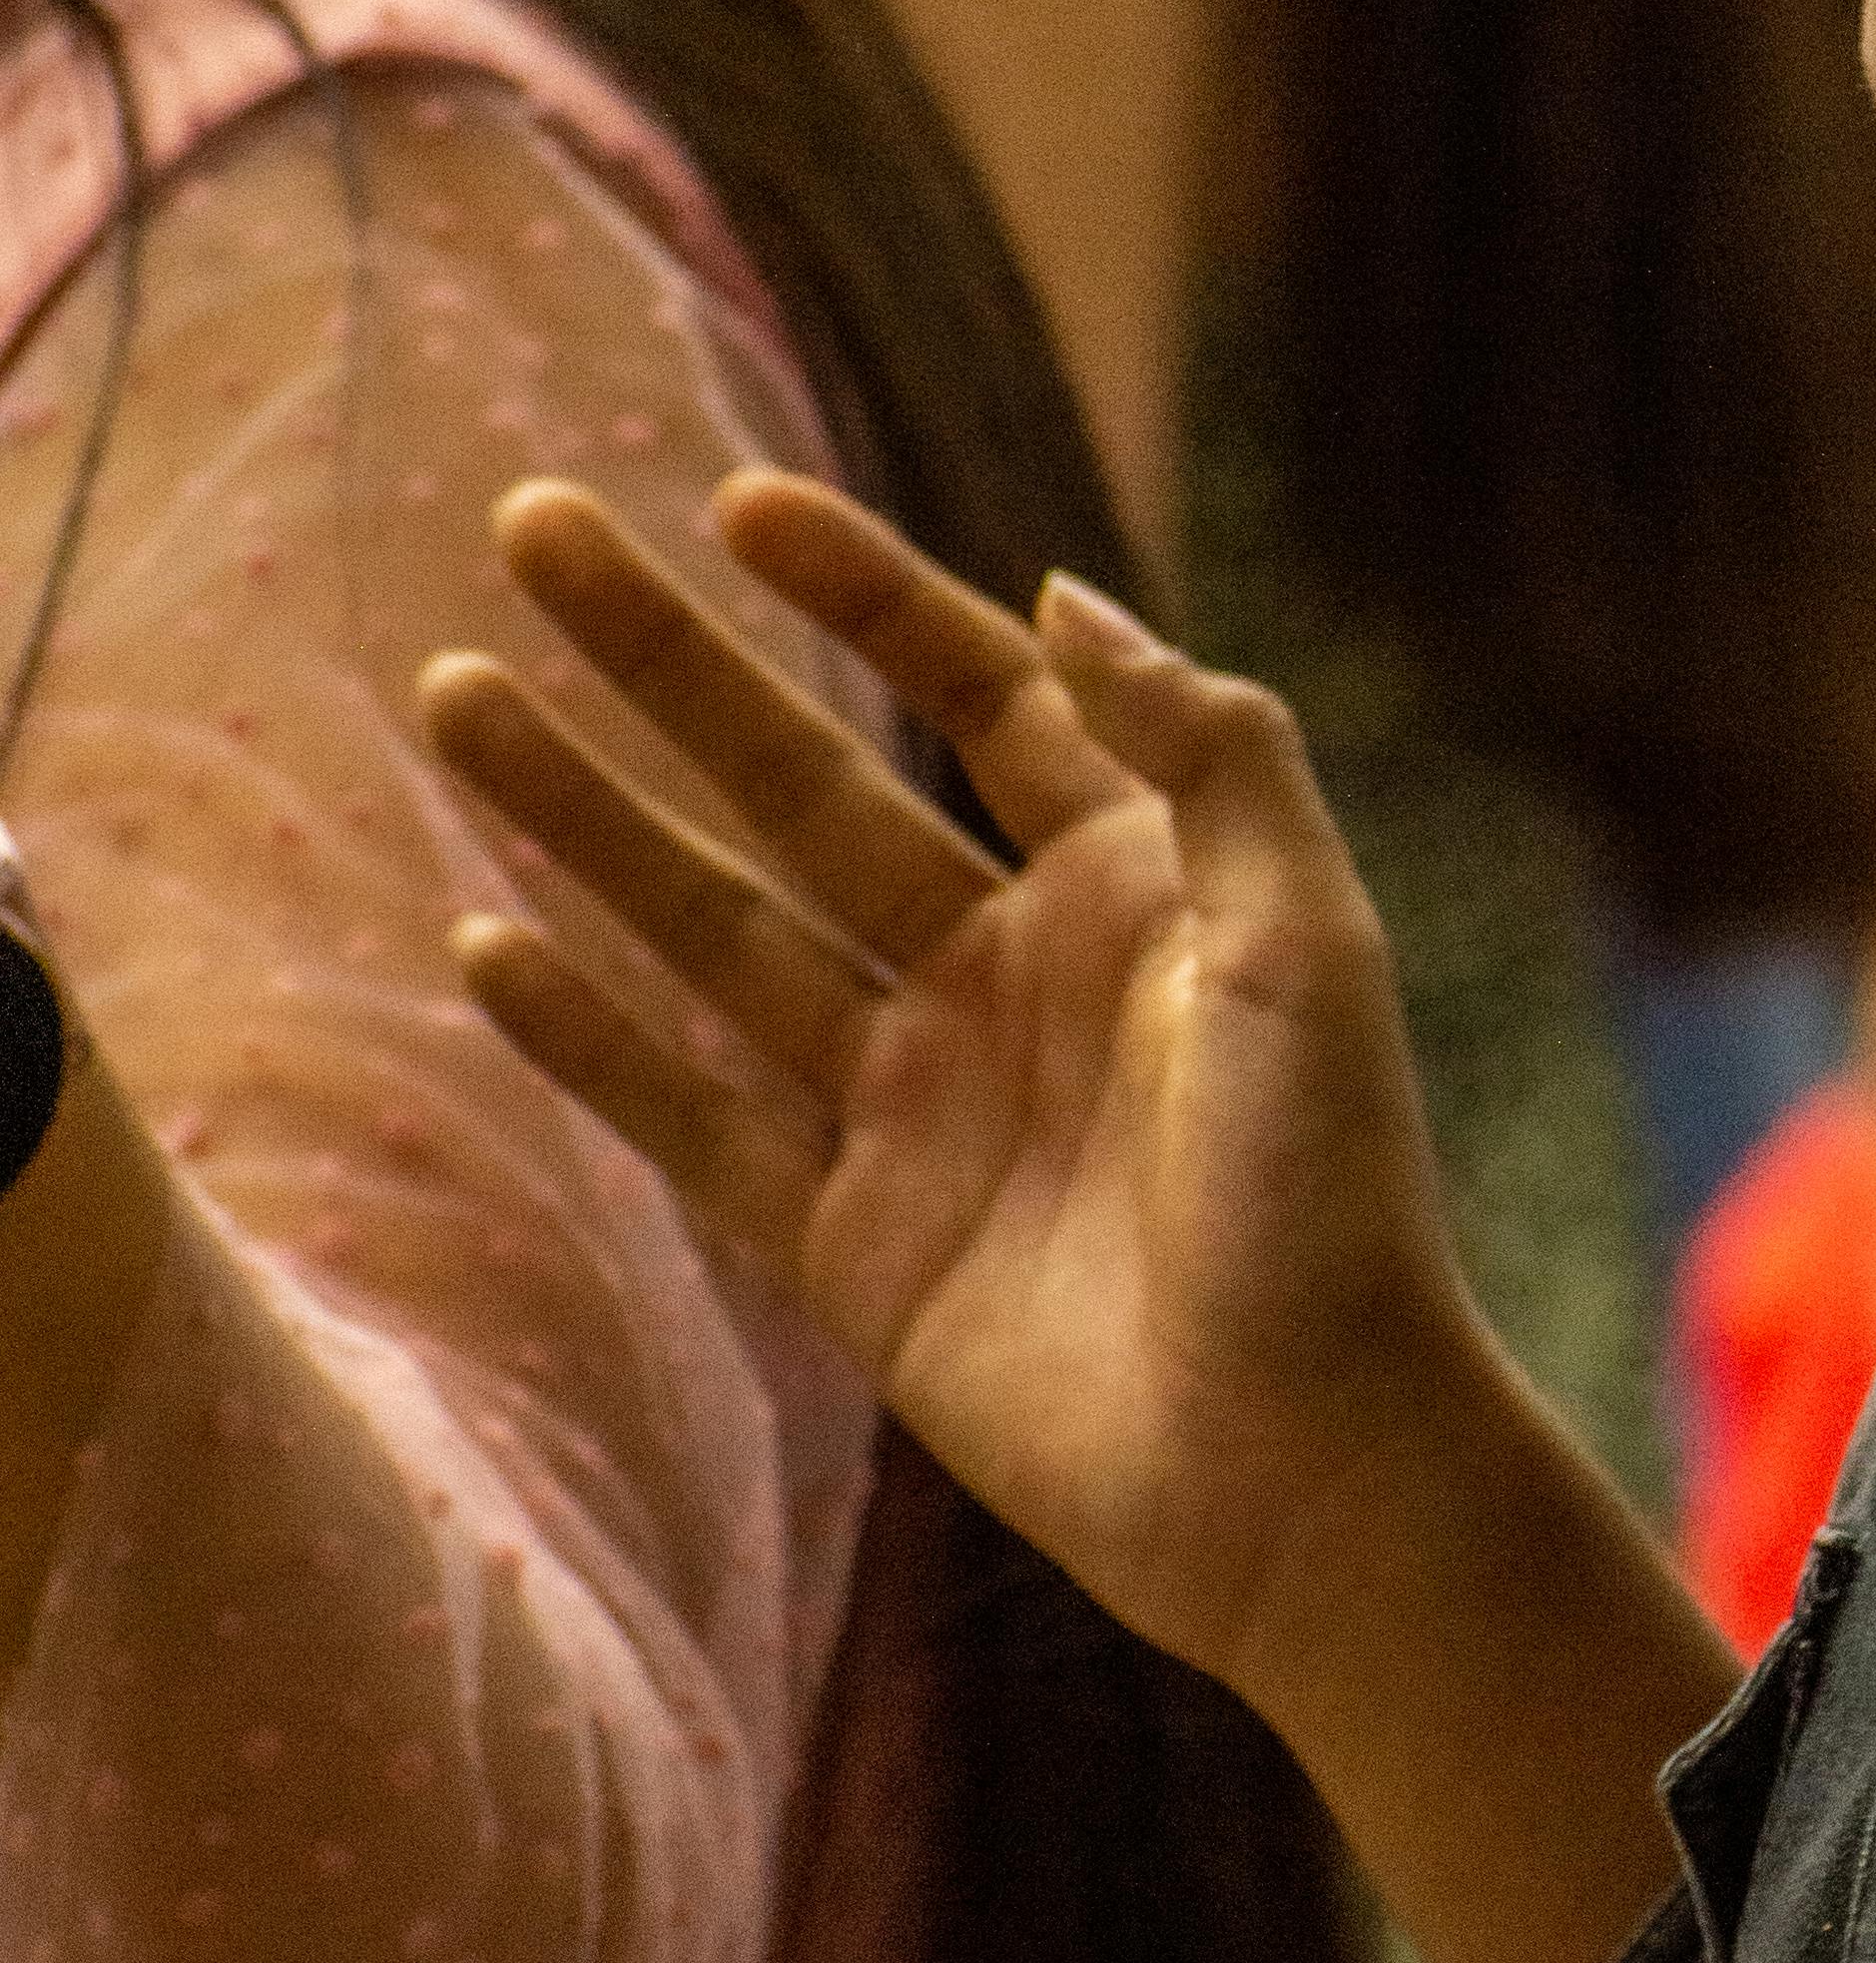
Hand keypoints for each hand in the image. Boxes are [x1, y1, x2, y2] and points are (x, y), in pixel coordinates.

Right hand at [422, 471, 1497, 1690]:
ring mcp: (919, 1107)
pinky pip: (694, 1115)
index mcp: (1130, 887)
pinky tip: (486, 940)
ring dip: (586, 815)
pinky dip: (590, 1036)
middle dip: (667, 662)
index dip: (861, 591)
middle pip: (801, 782)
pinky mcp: (854, 1242)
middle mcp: (1008, 976)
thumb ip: (1207, 749)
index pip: (973, 693)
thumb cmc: (1333, 1193)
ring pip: (714, 928)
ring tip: (456, 696)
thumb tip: (1058, 587)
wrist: (1308, 1460)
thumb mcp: (1301, 936)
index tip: (735, 502)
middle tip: (532, 530)